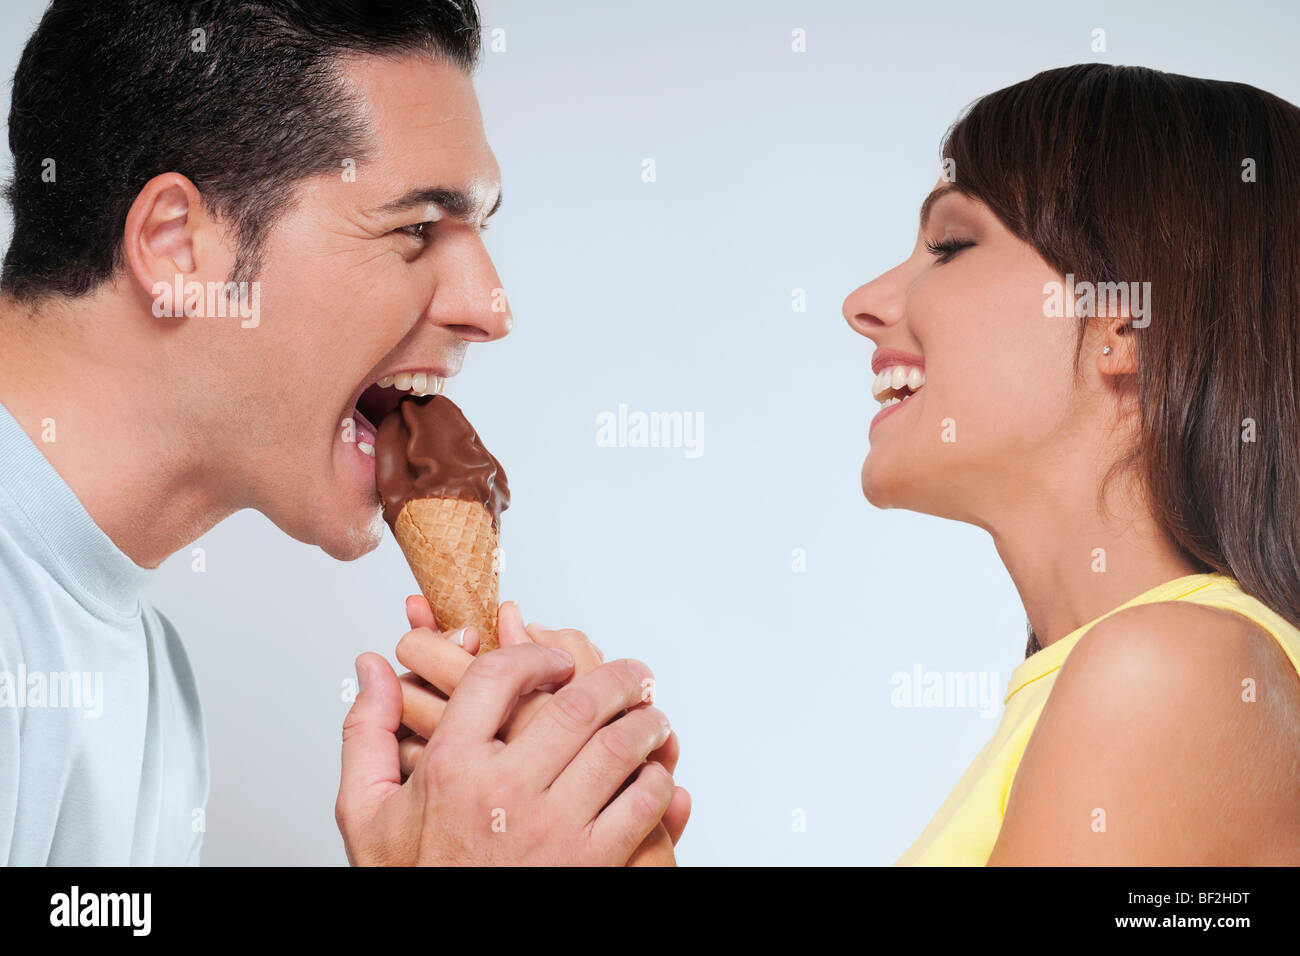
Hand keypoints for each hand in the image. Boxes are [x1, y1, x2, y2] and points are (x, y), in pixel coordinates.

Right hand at [394, 597, 688, 864]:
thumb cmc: (412, 881)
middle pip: (577, 705)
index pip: (499, 678)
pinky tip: (655, 773)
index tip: (554, 657)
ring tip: (652, 716)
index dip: (534, 653)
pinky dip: (658, 781)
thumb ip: (368, 733)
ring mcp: (551, 829)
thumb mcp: (366, 811)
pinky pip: (641, 805)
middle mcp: (504, 792)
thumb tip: (371, 669)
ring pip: (618, 749)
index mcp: (451, 767)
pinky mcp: (589, 864)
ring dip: (645, 723)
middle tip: (632, 675)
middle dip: (615, 679)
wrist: (440, 953)